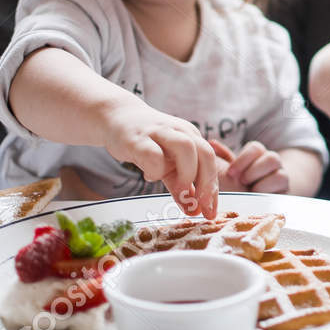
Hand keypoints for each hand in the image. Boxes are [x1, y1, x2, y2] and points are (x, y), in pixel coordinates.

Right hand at [102, 105, 217, 217]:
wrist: (117, 117)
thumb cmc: (147, 142)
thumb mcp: (167, 164)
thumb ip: (180, 186)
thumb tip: (193, 210)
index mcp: (191, 136)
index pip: (210, 162)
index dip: (212, 189)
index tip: (210, 212)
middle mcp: (180, 131)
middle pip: (205, 153)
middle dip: (207, 183)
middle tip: (200, 206)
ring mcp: (160, 133)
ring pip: (186, 147)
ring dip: (187, 174)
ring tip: (181, 192)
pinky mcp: (138, 138)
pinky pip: (154, 154)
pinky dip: (155, 170)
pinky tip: (149, 176)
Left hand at [216, 140, 290, 193]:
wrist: (245, 208)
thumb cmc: (232, 187)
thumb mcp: (224, 172)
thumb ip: (221, 158)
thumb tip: (212, 142)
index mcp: (256, 156)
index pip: (256, 148)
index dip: (244, 159)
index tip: (231, 173)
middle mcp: (271, 164)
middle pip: (272, 158)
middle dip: (254, 171)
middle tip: (242, 182)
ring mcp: (280, 177)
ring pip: (281, 173)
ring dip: (262, 183)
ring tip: (250, 191)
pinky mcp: (285, 192)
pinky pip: (283, 187)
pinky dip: (268, 192)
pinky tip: (257, 197)